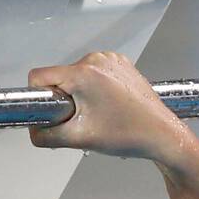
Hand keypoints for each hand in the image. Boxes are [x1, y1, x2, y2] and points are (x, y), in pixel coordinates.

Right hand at [28, 51, 190, 167]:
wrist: (164, 137)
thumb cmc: (130, 135)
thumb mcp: (80, 139)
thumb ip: (48, 136)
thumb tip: (33, 132)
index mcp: (84, 73)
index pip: (39, 76)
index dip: (40, 97)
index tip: (54, 113)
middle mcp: (97, 60)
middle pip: (60, 77)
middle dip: (66, 99)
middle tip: (88, 119)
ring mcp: (111, 60)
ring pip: (78, 76)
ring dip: (82, 95)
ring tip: (103, 114)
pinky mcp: (122, 65)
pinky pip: (96, 75)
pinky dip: (97, 90)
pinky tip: (112, 106)